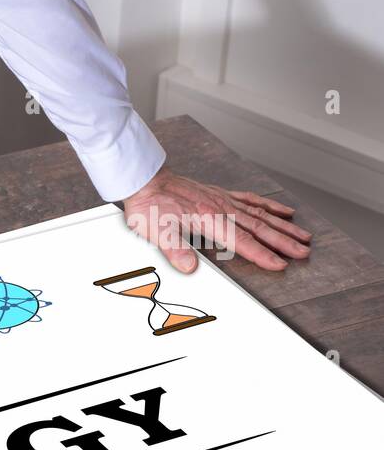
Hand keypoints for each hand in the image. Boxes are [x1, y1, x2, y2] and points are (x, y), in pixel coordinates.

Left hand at [122, 167, 311, 272]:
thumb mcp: (156, 232)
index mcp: (209, 220)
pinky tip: (283, 211)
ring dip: (284, 226)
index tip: (281, 265)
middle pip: (260, 228)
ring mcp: (223, 200)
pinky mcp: (220, 195)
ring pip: (261, 214)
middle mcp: (221, 209)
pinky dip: (269, 206)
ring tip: (304, 236)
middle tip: (304, 253)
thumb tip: (190, 268)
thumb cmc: (150, 207)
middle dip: (284, 242)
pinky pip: (251, 200)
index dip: (262, 255)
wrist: (145, 181)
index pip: (242, 242)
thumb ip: (175, 249)